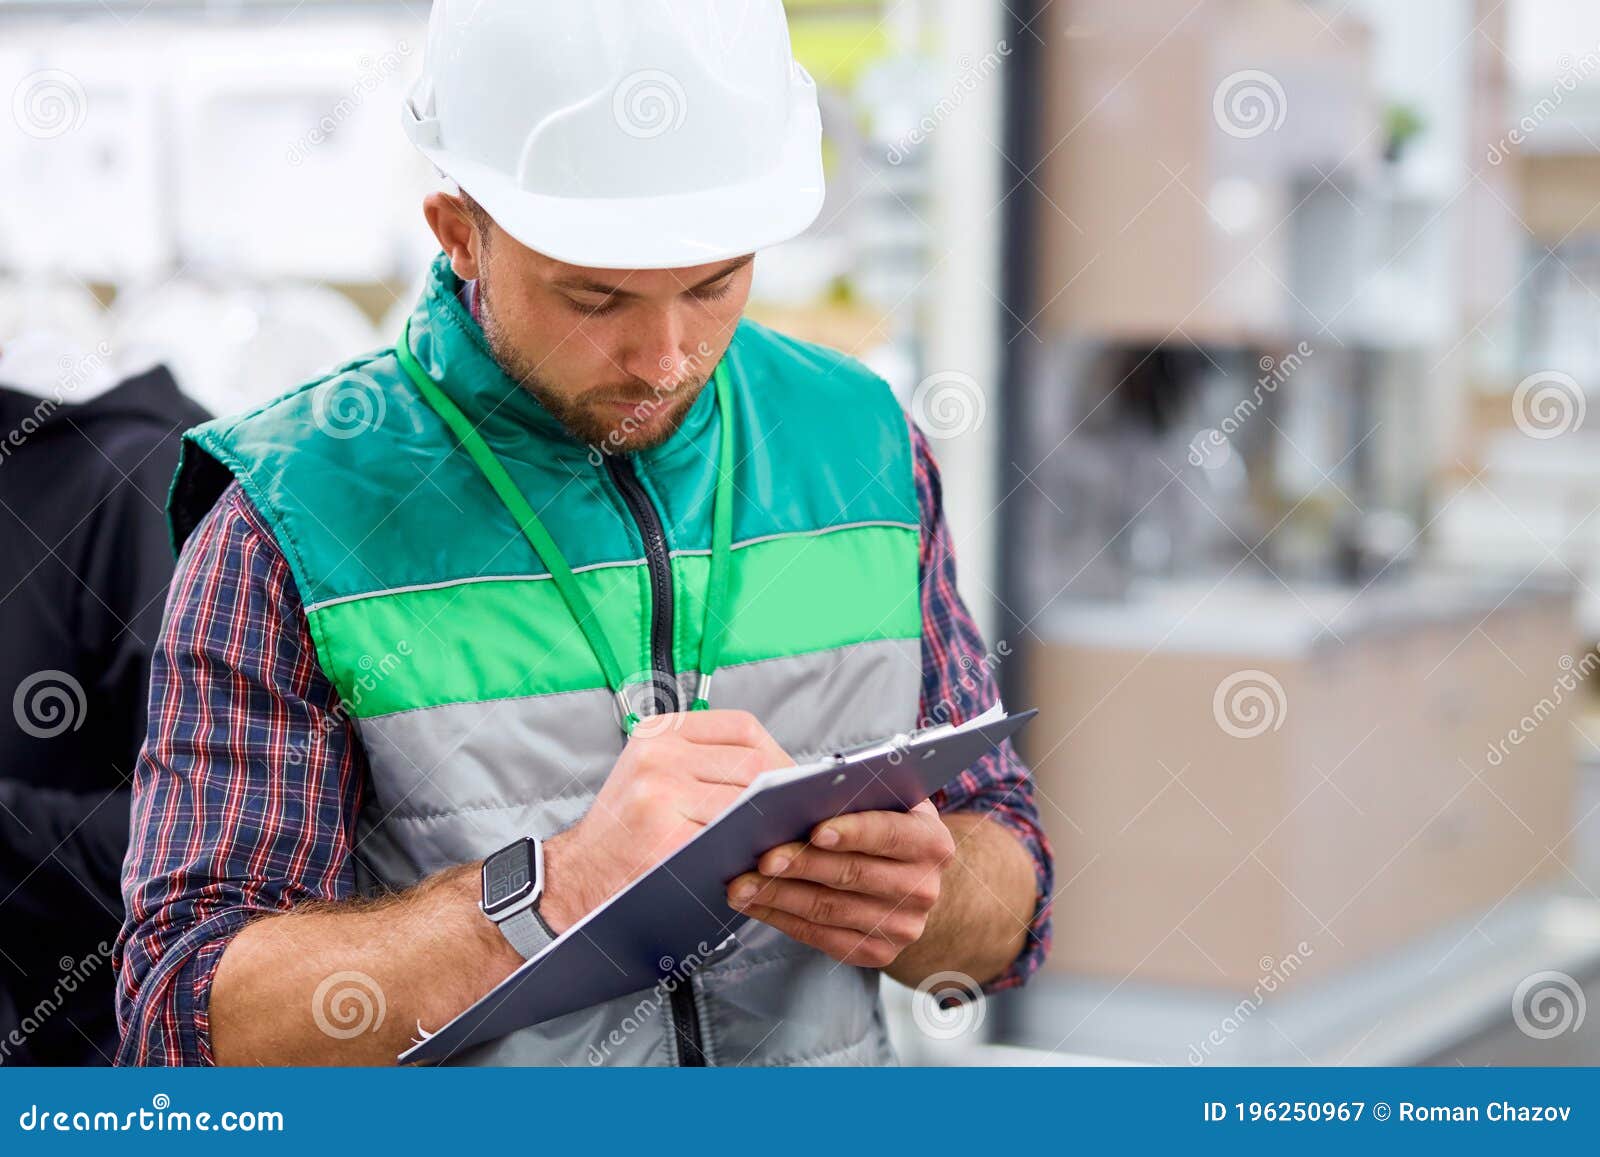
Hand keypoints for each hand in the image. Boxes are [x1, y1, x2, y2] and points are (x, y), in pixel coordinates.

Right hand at [539, 710, 792, 932]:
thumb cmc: (624, 830)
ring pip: (746, 803)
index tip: (788, 780)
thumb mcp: (653, 773)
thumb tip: (782, 773)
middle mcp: (659, 755)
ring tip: (768, 840)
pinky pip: (728, 840)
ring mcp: (661, 794)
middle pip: (752, 766)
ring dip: (765, 826)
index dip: (776, 755)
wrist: (576, 877)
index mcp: (660, 733)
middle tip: (786, 819)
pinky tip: (744, 860)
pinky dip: (744, 852)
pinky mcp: (667, 836)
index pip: (743, 728)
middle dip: (777, 796)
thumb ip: (706, 762)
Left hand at [726, 801, 955, 967]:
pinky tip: (754, 904)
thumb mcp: (885, 805)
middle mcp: (923, 888)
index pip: (890, 834)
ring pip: (829, 909)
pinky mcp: (878, 953)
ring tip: (741, 884)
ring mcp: (903, 927)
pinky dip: (780, 919)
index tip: (814, 830)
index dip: (852, 832)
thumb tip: (795, 797)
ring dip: (778, 896)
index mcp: (930, 842)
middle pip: (852, 875)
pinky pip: (820, 937)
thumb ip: (855, 799)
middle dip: (800, 865)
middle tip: (760, 858)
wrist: (911, 883)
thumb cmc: (884, 829)